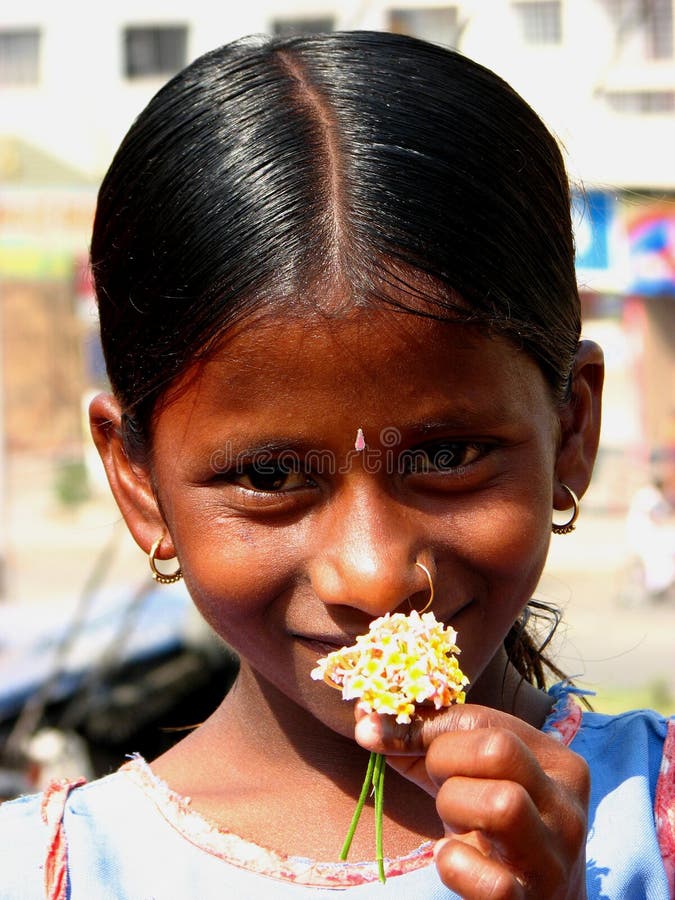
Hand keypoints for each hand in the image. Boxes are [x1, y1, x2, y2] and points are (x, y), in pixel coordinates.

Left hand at [355, 704, 588, 898]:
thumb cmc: (494, 827)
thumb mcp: (472, 776)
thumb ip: (424, 744)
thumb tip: (366, 719)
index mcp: (557, 762)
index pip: (481, 720)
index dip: (424, 725)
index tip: (384, 732)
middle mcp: (565, 806)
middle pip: (498, 751)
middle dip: (444, 761)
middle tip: (438, 784)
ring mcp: (554, 859)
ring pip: (502, 805)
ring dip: (453, 807)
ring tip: (450, 822)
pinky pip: (490, 882)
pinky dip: (455, 866)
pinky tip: (449, 858)